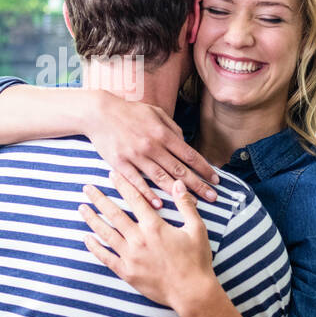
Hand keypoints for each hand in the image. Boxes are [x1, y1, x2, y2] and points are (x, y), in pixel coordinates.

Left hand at [79, 171, 218, 316]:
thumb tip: (177, 183)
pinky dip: (95, 248)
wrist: (191, 292)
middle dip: (99, 199)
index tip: (111, 174)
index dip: (122, 184)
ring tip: (81, 208)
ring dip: (92, 219)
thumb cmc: (196, 260)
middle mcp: (138, 239)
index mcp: (154, 226)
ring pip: (106, 234)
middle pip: (114, 214)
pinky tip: (86, 238)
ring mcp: (130, 256)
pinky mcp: (127, 272)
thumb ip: (185, 204)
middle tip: (87, 187)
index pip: (134, 199)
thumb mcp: (196, 229)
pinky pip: (106, 258)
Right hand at [84, 92, 219, 206]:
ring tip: (194, 204)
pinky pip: (136, 182)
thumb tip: (185, 143)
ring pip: (161, 178)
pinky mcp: (120, 164)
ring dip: (179, 193)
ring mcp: (136, 156)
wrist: (99, 113)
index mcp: (163, 133)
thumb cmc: (130, 112)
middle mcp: (152, 146)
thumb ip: (172, 127)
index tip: (216, 180)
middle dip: (199, 185)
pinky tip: (159, 204)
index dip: (204, 169)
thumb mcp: (155, 113)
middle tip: (213, 197)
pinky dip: (148, 194)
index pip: (189, 155)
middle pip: (179, 170)